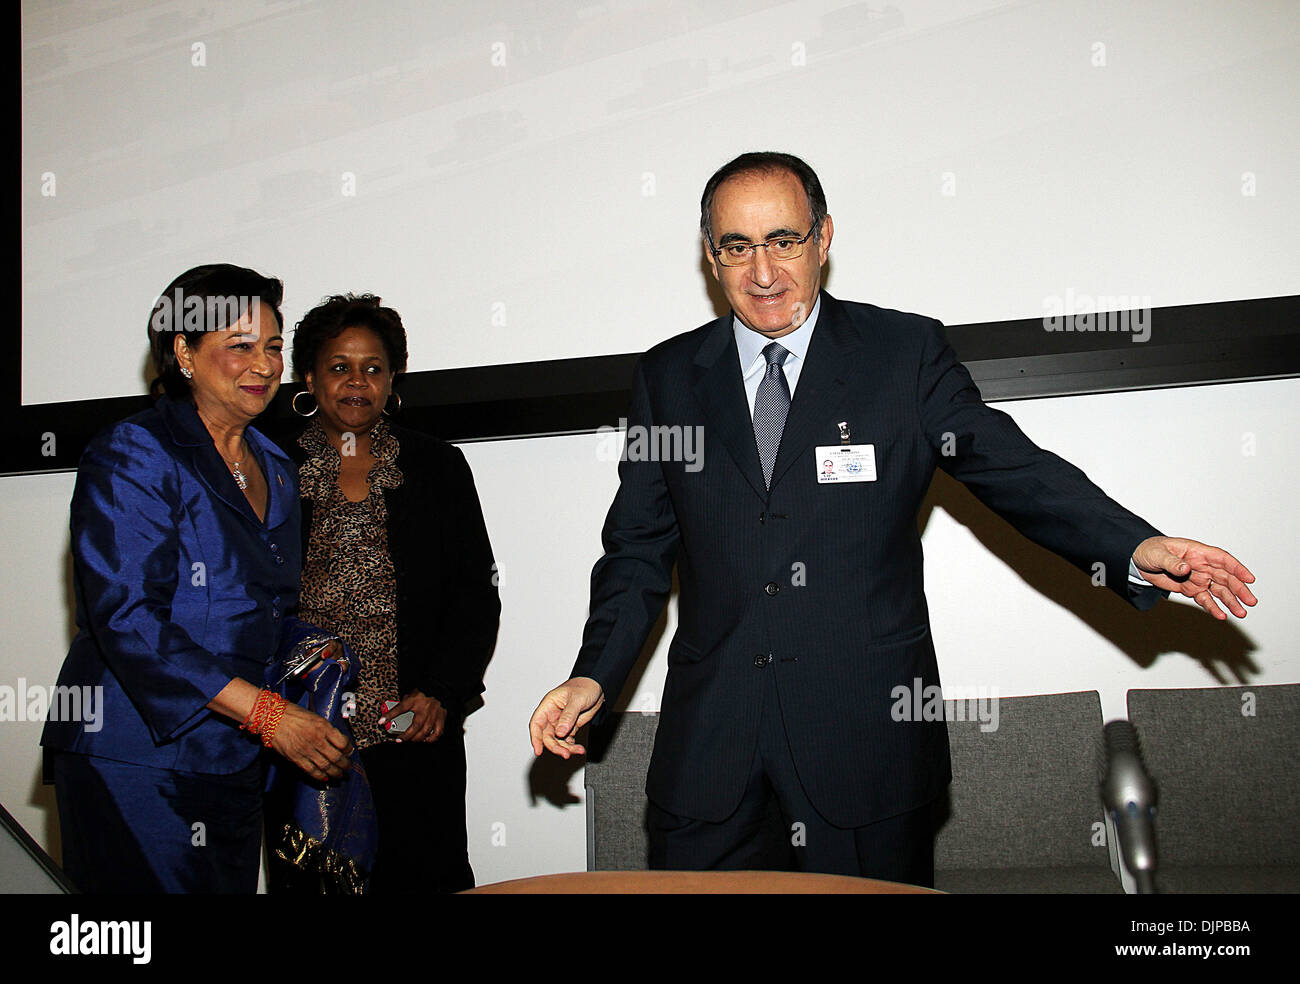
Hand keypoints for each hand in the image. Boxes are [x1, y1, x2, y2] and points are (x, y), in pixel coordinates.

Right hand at [270, 701, 353, 780]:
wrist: (273, 716)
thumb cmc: (295, 714)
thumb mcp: (316, 717)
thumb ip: (327, 729)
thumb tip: (339, 741)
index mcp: (324, 727)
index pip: (343, 743)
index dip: (349, 750)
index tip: (349, 752)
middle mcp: (317, 739)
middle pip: (336, 757)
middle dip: (345, 764)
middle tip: (348, 767)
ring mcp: (306, 750)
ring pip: (326, 766)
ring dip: (335, 772)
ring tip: (340, 775)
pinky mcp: (295, 757)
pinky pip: (311, 770)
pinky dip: (320, 776)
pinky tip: (325, 778)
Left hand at [379, 690, 446, 742]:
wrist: (438, 689)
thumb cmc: (422, 694)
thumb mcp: (409, 696)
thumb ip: (402, 705)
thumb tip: (390, 717)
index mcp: (415, 700)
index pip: (400, 707)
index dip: (390, 715)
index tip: (381, 722)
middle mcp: (425, 707)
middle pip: (416, 725)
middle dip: (407, 735)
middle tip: (400, 739)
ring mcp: (434, 713)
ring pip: (426, 730)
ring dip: (417, 738)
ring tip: (411, 740)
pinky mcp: (441, 717)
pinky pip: (437, 731)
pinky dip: (431, 738)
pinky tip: (425, 739)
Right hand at [529, 677, 603, 758]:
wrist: (597, 687)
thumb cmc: (584, 687)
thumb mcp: (577, 699)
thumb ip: (568, 715)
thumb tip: (560, 732)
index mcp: (548, 705)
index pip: (536, 723)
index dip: (535, 738)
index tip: (538, 750)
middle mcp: (552, 716)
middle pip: (547, 736)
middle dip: (555, 747)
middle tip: (565, 753)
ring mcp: (561, 723)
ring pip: (558, 741)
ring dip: (566, 748)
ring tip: (578, 750)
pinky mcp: (570, 728)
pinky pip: (568, 741)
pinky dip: (572, 747)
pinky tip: (579, 749)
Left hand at [1132, 536, 1257, 619]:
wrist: (1138, 561)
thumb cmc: (1150, 551)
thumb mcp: (1158, 554)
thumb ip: (1172, 562)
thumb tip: (1185, 569)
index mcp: (1197, 552)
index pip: (1222, 559)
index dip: (1237, 568)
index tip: (1249, 578)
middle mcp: (1202, 566)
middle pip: (1226, 577)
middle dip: (1239, 589)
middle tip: (1250, 601)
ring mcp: (1198, 578)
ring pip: (1219, 590)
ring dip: (1231, 601)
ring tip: (1241, 613)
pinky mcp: (1191, 589)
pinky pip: (1205, 599)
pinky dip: (1213, 607)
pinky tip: (1221, 615)